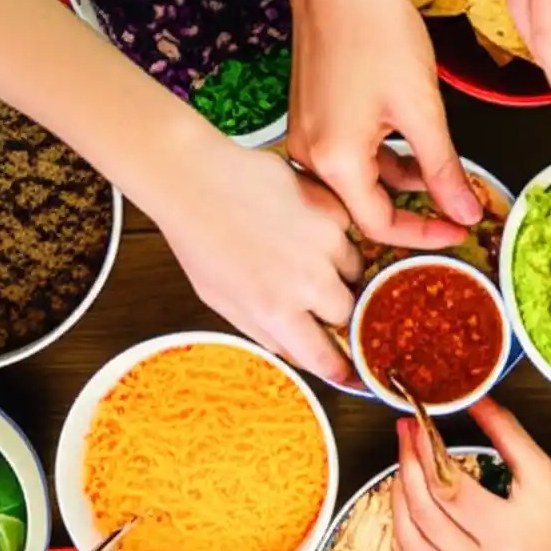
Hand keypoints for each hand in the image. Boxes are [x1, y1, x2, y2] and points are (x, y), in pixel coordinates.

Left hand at [157, 144, 360, 381]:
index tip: (347, 371)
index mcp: (276, 310)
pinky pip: (348, 233)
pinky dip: (332, 235)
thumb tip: (302, 355)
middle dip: (334, 309)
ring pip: (354, 271)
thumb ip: (266, 333)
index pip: (325, 357)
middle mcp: (308, 280)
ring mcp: (325, 242)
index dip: (339, 367)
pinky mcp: (333, 210)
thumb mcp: (222, 302)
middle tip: (311, 294)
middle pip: (347, 312)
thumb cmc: (201, 241)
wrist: (196, 179)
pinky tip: (301, 224)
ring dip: (336, 270)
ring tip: (302, 253)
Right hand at [285, 0, 479, 247]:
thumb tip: (465, 212)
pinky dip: (385, 160)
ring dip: (403, 183)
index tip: (460, 230)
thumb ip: (443, 169)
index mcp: (336, 160)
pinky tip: (416, 148)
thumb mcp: (422, 109)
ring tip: (445, 171)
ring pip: (361, 183)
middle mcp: (312, 156)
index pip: (379, 226)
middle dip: (415, 210)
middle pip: (366, 208)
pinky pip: (351, 158)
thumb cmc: (374, 32)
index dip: (424, 235)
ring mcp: (308, 138)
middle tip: (456, 207)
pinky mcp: (312, 121)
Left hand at [392, 399, 550, 550]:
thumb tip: (478, 402)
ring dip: (399, 499)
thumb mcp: (548, 476)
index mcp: (508, 530)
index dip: (426, 450)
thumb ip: (509, 435)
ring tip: (402, 468)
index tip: (419, 422)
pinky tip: (409, 509)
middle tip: (406, 435)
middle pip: (426, 510)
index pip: (449, 484)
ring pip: (412, 541)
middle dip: (408, 464)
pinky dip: (408, 534)